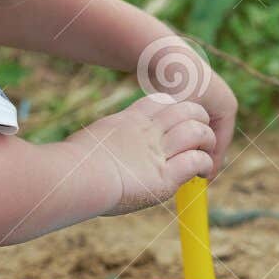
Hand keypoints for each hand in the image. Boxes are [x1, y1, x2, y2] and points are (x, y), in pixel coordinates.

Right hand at [74, 94, 215, 215]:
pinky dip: (204, 164)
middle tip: (201, 136)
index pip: (161, 101)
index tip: (179, 120)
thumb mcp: (86, 143)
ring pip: (197, 131)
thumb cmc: (70, 165)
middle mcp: (147, 132)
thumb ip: (100, 146)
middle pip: (186, 110)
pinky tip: (203, 173)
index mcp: (128, 121)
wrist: (75, 177)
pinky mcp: (165, 177)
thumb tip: (84, 156)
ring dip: (207, 141)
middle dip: (200, 119)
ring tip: (207, 153)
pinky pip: (196, 160)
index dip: (175, 107)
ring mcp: (157, 152)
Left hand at [136, 33, 236, 168]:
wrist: (161, 53)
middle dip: (198, 157)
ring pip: (197, 132)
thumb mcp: (185, 119)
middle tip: (186, 178)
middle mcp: (221, 102)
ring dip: (187, 147)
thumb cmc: (176, 86)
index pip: (220, 146)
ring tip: (174, 165)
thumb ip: (191, 145)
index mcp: (228, 107)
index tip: (198, 184)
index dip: (209, 166)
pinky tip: (165, 145)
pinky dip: (179, 134)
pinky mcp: (193, 95)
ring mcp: (208, 98)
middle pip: (211, 140)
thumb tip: (196, 172)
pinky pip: (188, 122)